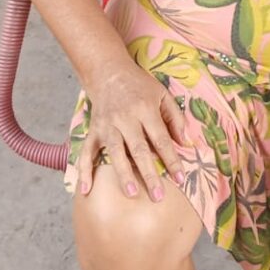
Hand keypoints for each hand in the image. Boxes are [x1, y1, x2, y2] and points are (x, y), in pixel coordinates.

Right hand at [73, 60, 186, 202]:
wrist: (108, 73)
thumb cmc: (140, 86)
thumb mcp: (162, 94)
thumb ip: (175, 117)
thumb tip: (185, 142)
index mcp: (145, 109)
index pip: (161, 139)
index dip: (171, 159)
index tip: (180, 178)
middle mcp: (125, 118)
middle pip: (139, 149)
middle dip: (149, 173)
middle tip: (157, 196)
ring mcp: (107, 125)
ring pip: (115, 152)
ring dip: (123, 173)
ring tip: (131, 193)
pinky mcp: (93, 130)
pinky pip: (87, 152)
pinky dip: (85, 171)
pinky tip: (86, 190)